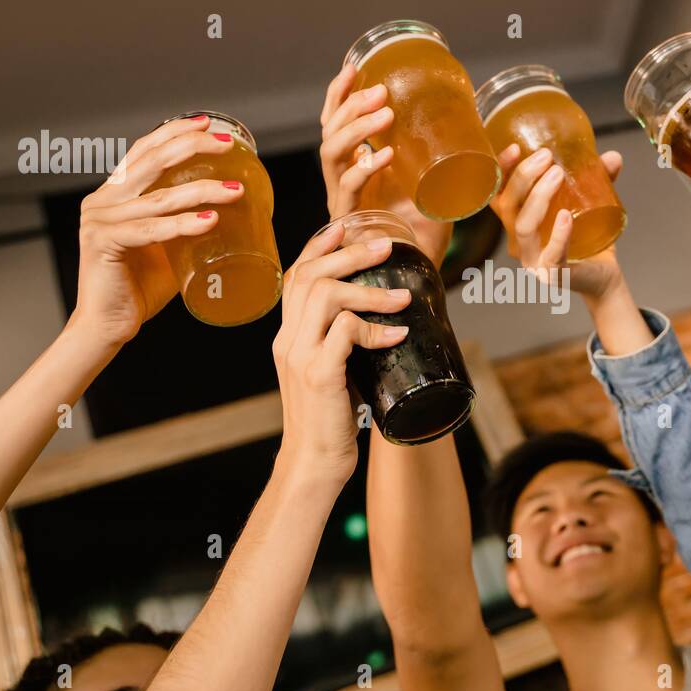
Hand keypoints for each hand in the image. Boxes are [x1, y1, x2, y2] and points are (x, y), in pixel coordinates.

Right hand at [70, 116, 243, 346]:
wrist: (109, 325)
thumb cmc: (140, 287)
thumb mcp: (166, 245)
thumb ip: (184, 224)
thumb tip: (230, 211)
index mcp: (114, 194)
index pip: (143, 151)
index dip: (173, 132)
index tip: (207, 123)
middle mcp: (102, 200)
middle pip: (151, 161)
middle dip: (192, 147)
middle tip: (227, 145)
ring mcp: (99, 220)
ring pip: (159, 197)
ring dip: (202, 190)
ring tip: (236, 190)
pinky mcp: (103, 243)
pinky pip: (151, 230)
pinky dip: (183, 224)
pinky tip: (210, 220)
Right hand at [272, 223, 411, 484]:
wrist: (312, 463)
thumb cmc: (330, 420)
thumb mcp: (334, 373)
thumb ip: (346, 345)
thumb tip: (385, 323)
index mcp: (288, 336)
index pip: (294, 276)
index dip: (318, 246)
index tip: (344, 227)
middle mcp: (288, 340)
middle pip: (309, 275)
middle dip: (349, 254)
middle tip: (385, 246)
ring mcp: (300, 356)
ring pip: (326, 297)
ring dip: (369, 289)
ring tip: (402, 297)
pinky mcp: (319, 375)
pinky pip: (346, 333)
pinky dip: (375, 327)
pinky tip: (398, 333)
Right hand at [318, 65, 452, 267]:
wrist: (417, 278)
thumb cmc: (428, 237)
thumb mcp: (447, 193)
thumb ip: (467, 171)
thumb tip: (510, 148)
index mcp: (358, 168)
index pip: (336, 124)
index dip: (340, 95)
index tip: (355, 66)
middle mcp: (344, 183)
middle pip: (330, 132)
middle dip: (352, 106)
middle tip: (380, 92)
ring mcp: (343, 202)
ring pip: (331, 154)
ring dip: (356, 130)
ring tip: (383, 115)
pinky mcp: (348, 223)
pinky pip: (347, 189)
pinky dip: (363, 169)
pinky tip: (381, 156)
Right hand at [491, 144, 625, 302]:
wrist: (602, 276)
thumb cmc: (587, 240)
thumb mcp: (588, 203)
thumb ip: (597, 179)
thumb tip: (612, 157)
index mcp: (519, 221)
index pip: (499, 194)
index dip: (501, 171)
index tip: (514, 148)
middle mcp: (519, 240)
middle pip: (508, 206)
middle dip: (523, 177)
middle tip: (546, 156)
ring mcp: (533, 259)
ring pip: (524, 227)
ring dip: (538, 197)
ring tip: (557, 174)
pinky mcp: (552, 274)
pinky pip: (551, 254)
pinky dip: (558, 234)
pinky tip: (566, 217)